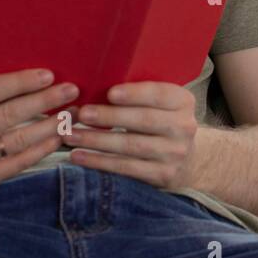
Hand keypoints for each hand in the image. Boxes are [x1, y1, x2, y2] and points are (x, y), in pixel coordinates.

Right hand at [0, 67, 79, 195]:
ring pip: (21, 140)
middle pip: (11, 115)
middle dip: (46, 101)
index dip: (21, 82)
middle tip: (71, 90)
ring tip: (72, 113)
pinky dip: (42, 149)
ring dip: (52, 126)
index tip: (48, 74)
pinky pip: (19, 162)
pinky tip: (57, 136)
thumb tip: (16, 68)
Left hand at [62, 81, 197, 188]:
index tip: (110, 93)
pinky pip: (126, 168)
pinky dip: (99, 162)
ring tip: (70, 135)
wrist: (187, 160)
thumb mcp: (160, 104)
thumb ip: (139, 93)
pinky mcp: (163, 175)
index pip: (158, 95)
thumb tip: (93, 83)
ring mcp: (175, 153)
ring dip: (97, 141)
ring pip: (131, 146)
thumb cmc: (160, 120)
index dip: (134, 94)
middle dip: (109, 117)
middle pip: (143, 121)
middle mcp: (183, 127)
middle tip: (82, 114)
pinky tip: (78, 156)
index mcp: (182, 101)